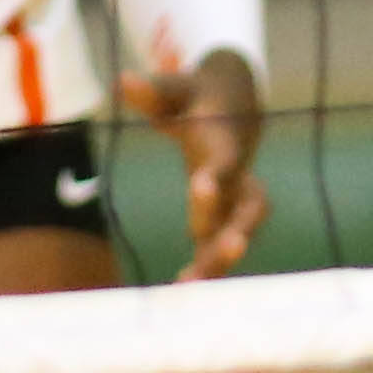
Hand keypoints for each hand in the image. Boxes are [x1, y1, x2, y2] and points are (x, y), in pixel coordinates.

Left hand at [121, 44, 264, 280]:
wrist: (232, 110)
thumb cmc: (197, 97)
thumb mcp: (177, 89)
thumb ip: (154, 92)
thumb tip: (124, 81)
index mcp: (228, 144)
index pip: (227, 162)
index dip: (218, 174)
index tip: (202, 185)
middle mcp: (239, 177)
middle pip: (247, 209)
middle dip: (237, 228)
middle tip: (227, 248)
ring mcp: (235, 202)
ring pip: (235, 235)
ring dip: (219, 261)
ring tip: (191, 284)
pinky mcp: (222, 219)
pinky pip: (217, 247)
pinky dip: (205, 268)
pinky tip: (181, 290)